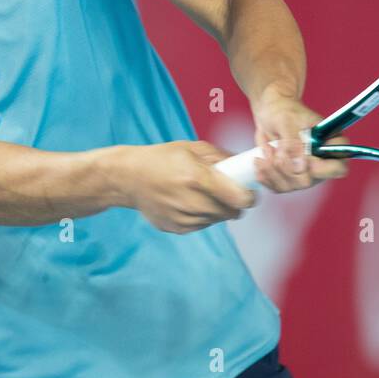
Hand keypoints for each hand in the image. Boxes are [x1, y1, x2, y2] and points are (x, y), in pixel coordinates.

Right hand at [109, 140, 256, 233]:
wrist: (128, 178)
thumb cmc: (163, 158)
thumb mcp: (192, 148)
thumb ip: (222, 157)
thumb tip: (245, 164)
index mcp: (198, 178)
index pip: (239, 199)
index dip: (249, 197)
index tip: (250, 192)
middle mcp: (191, 202)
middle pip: (232, 213)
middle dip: (234, 203)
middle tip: (227, 191)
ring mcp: (183, 218)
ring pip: (217, 220)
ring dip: (217, 209)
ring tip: (202, 193)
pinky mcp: (176, 229)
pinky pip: (202, 225)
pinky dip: (202, 216)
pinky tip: (188, 201)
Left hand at [250, 87, 349, 192]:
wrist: (270, 112)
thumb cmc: (284, 111)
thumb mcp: (287, 121)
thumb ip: (293, 143)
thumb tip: (300, 168)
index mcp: (331, 145)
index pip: (339, 167)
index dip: (323, 169)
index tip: (305, 160)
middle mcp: (321, 164)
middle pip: (308, 181)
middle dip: (285, 166)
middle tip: (276, 147)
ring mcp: (305, 174)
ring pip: (290, 185)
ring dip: (272, 168)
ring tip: (266, 148)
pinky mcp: (289, 179)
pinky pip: (277, 187)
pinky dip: (264, 174)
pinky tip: (260, 159)